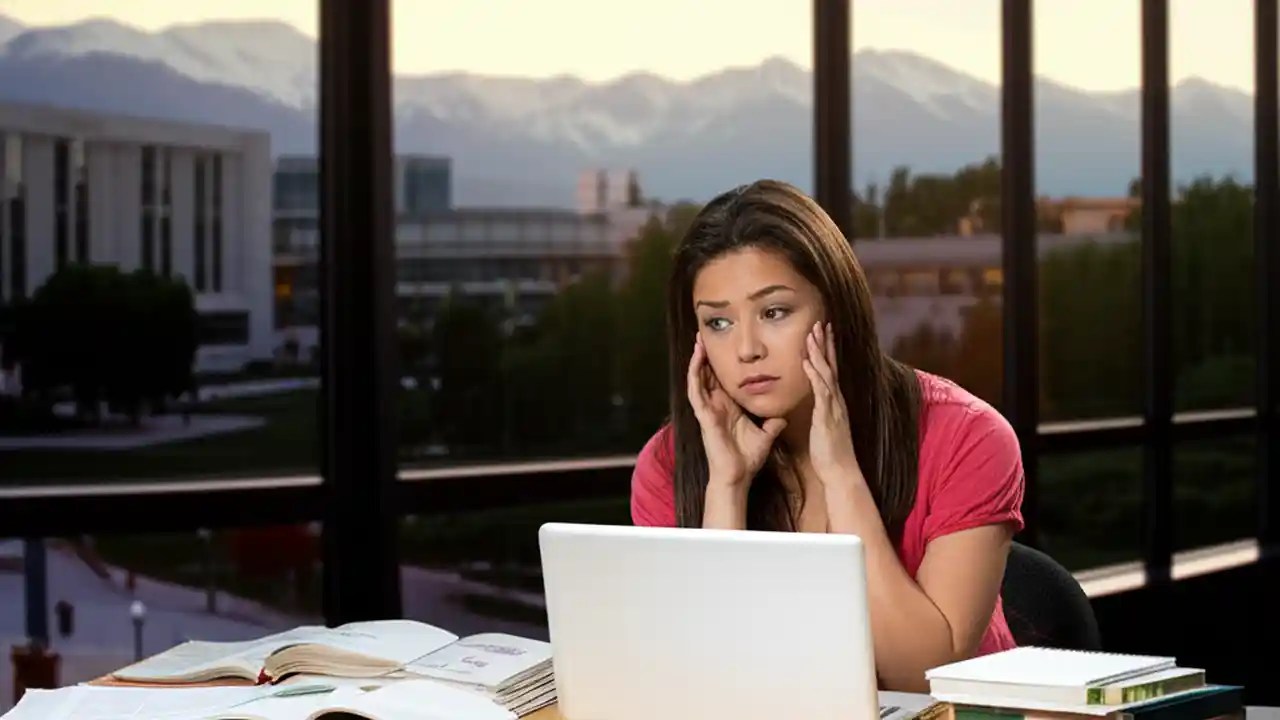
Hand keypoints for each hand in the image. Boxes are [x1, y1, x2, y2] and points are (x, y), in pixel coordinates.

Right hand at [687, 332, 787, 486]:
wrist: (737, 476)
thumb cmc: (747, 459)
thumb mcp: (765, 436)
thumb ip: (772, 425)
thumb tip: (783, 417)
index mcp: (728, 408)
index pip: (723, 380)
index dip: (721, 363)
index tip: (725, 345)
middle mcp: (716, 406)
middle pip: (708, 375)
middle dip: (706, 355)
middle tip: (706, 334)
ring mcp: (708, 410)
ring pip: (698, 379)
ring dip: (697, 360)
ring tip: (699, 341)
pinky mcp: (704, 416)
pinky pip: (696, 391)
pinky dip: (695, 374)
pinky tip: (696, 360)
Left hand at [801, 322, 860, 484]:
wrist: (841, 471)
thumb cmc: (831, 452)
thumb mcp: (824, 428)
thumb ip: (821, 413)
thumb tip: (816, 405)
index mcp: (834, 402)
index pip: (830, 370)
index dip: (827, 351)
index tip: (822, 333)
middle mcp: (836, 400)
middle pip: (831, 365)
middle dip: (825, 343)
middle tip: (820, 322)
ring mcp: (833, 406)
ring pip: (826, 373)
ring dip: (819, 352)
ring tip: (813, 333)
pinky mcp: (827, 416)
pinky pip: (821, 391)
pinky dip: (814, 374)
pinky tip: (807, 361)